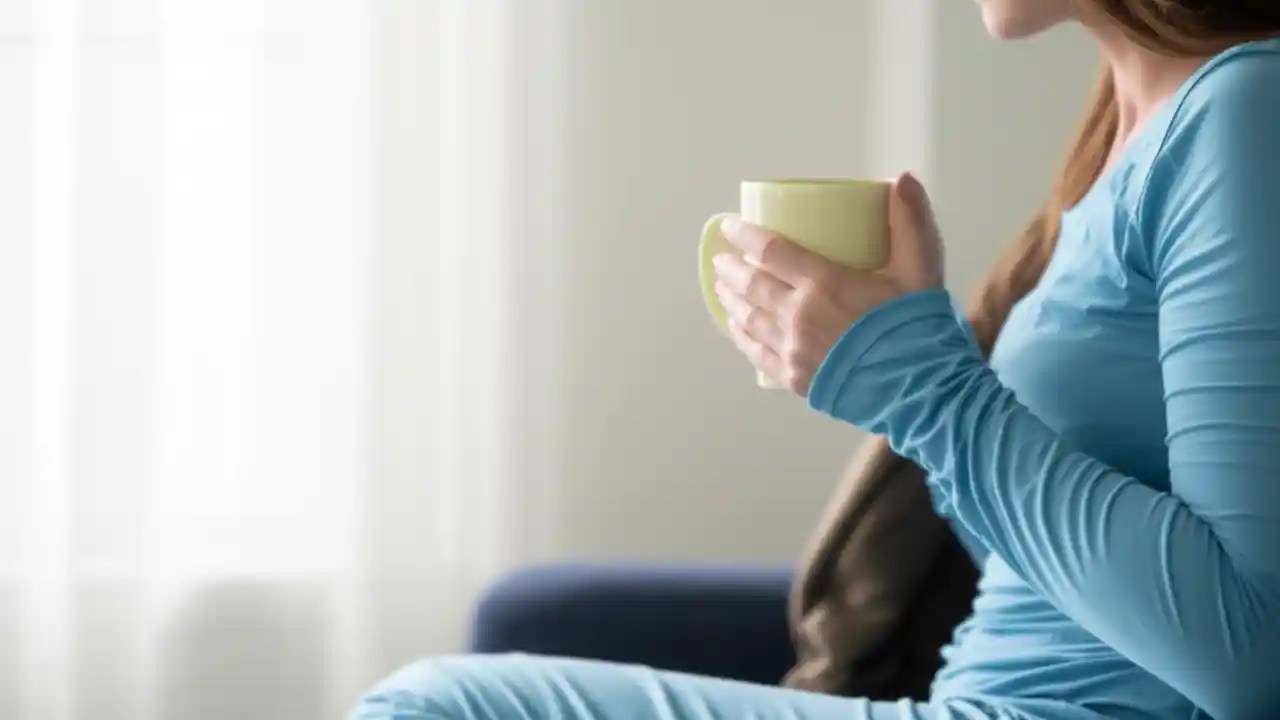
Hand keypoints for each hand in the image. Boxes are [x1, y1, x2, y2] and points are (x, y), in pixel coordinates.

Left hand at [713, 172, 943, 395]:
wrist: (920, 388)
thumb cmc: (918, 325)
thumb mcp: (919, 268)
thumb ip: (909, 222)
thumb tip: (903, 178)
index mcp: (824, 283)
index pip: (770, 251)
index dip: (745, 235)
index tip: (730, 226)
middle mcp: (798, 315)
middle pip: (751, 285)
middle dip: (732, 268)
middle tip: (722, 258)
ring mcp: (793, 349)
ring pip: (748, 319)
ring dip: (731, 300)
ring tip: (722, 288)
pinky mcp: (795, 378)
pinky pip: (757, 354)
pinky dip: (741, 337)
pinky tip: (735, 328)